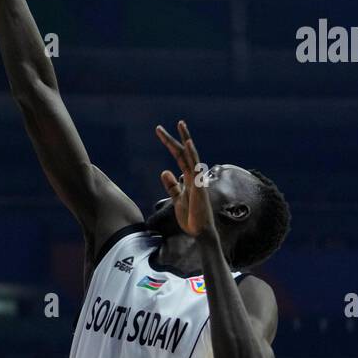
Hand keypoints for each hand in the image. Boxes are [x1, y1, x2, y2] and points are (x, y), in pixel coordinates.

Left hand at [155, 120, 215, 239]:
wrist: (199, 233)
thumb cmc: (191, 218)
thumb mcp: (177, 199)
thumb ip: (172, 186)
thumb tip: (164, 171)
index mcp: (188, 178)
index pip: (179, 156)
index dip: (169, 144)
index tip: (159, 132)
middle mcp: (194, 176)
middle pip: (183, 153)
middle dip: (172, 139)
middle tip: (158, 127)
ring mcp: (197, 180)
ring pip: (191, 156)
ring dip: (185, 140)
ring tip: (179, 125)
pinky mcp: (199, 187)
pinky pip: (196, 167)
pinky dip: (193, 155)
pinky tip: (188, 144)